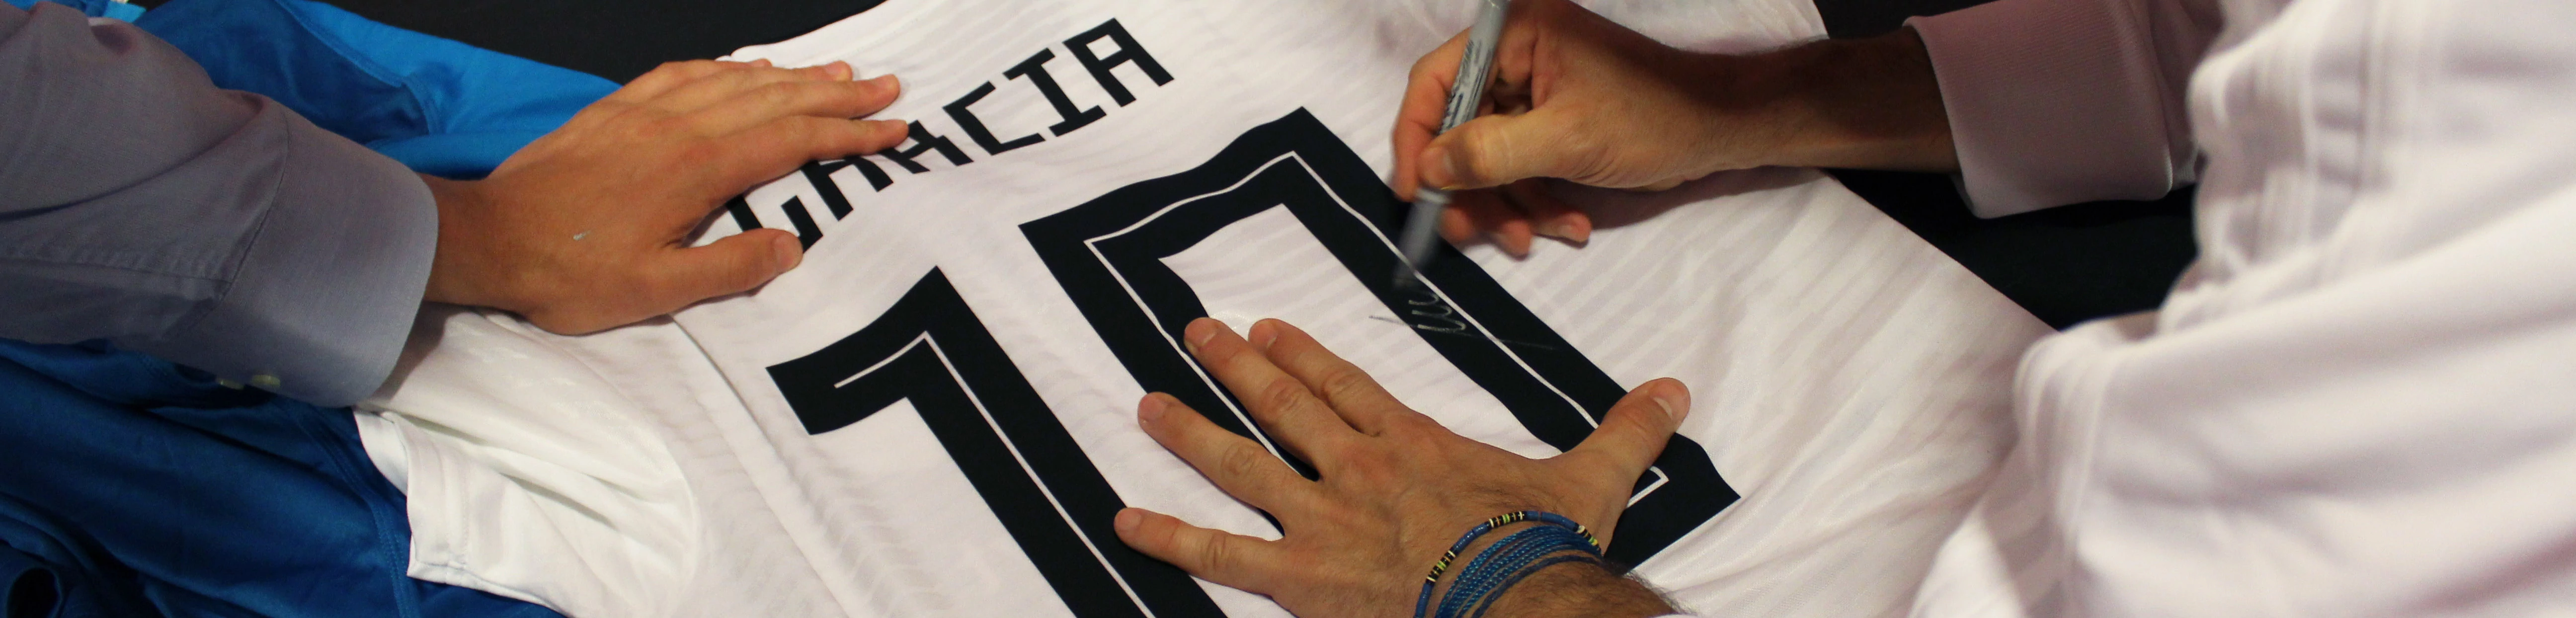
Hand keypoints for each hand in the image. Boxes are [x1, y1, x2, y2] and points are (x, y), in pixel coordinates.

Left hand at [422, 60, 908, 333]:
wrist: (488, 238)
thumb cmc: (570, 274)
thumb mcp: (655, 292)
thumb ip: (729, 269)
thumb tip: (793, 246)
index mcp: (696, 170)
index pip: (791, 141)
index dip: (848, 135)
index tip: (894, 130)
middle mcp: (678, 127)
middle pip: (774, 99)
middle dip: (836, 95)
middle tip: (887, 87)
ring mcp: (644, 111)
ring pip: (735, 80)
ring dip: (792, 75)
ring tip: (837, 70)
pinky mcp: (615, 109)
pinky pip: (684, 73)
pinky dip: (727, 67)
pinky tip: (747, 67)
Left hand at [1113, 318, 1687, 617]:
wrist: (1520, 607)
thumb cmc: (1546, 551)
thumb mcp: (1593, 483)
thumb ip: (1625, 432)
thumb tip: (1675, 394)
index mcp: (1414, 445)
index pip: (1346, 387)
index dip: (1303, 355)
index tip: (1266, 330)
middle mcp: (1357, 470)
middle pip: (1286, 405)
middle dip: (1236, 366)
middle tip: (1193, 332)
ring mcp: (1323, 520)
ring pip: (1243, 463)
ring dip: (1190, 432)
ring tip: (1147, 404)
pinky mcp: (1302, 577)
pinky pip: (1221, 555)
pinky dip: (1168, 539)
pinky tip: (1122, 522)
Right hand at [1393, 0, 1952, 254]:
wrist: (1725, 130)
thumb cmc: (1655, 118)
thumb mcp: (1566, 140)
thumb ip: (1489, 152)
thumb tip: (1427, 169)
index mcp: (1515, 35)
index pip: (1435, 82)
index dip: (1416, 142)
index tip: (1415, 196)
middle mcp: (1518, 55)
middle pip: (1458, 127)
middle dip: (1472, 189)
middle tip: (1475, 235)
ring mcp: (1536, 89)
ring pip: (1488, 156)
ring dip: (1510, 205)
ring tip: (1538, 238)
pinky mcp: (1554, 121)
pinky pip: (1521, 165)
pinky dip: (1536, 200)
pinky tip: (1567, 224)